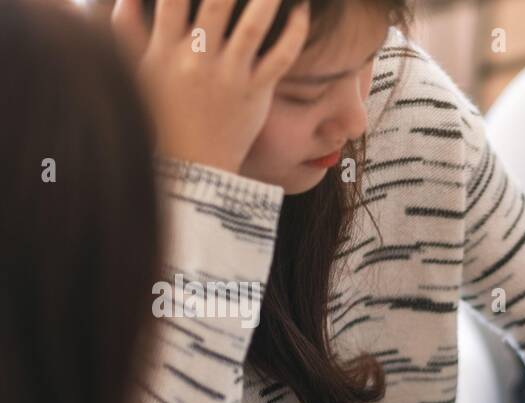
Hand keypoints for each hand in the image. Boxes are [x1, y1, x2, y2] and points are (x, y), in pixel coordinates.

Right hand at [111, 0, 308, 172]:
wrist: (189, 168)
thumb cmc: (161, 119)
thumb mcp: (135, 73)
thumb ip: (129, 31)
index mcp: (163, 48)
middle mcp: (196, 57)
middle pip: (217, 1)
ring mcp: (227, 75)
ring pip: (252, 24)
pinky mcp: (254, 93)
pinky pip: (279, 59)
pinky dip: (293, 34)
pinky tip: (301, 13)